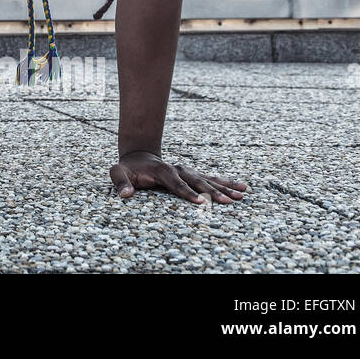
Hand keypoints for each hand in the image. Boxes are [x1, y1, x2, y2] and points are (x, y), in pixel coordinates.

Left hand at [110, 150, 248, 203]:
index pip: (176, 184)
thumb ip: (120, 182)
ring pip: (208, 179)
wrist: (138, 155)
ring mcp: (186, 171)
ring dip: (225, 187)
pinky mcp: (192, 175)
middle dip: (212, 193)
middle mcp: (177, 169)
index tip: (200, 203)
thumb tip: (126, 194)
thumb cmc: (127, 167)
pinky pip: (211, 179)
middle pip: (197, 182)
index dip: (187, 193)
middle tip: (227, 202)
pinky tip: (242, 188)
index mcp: (162, 170)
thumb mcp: (117, 172)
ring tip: (242, 195)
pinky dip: (226, 183)